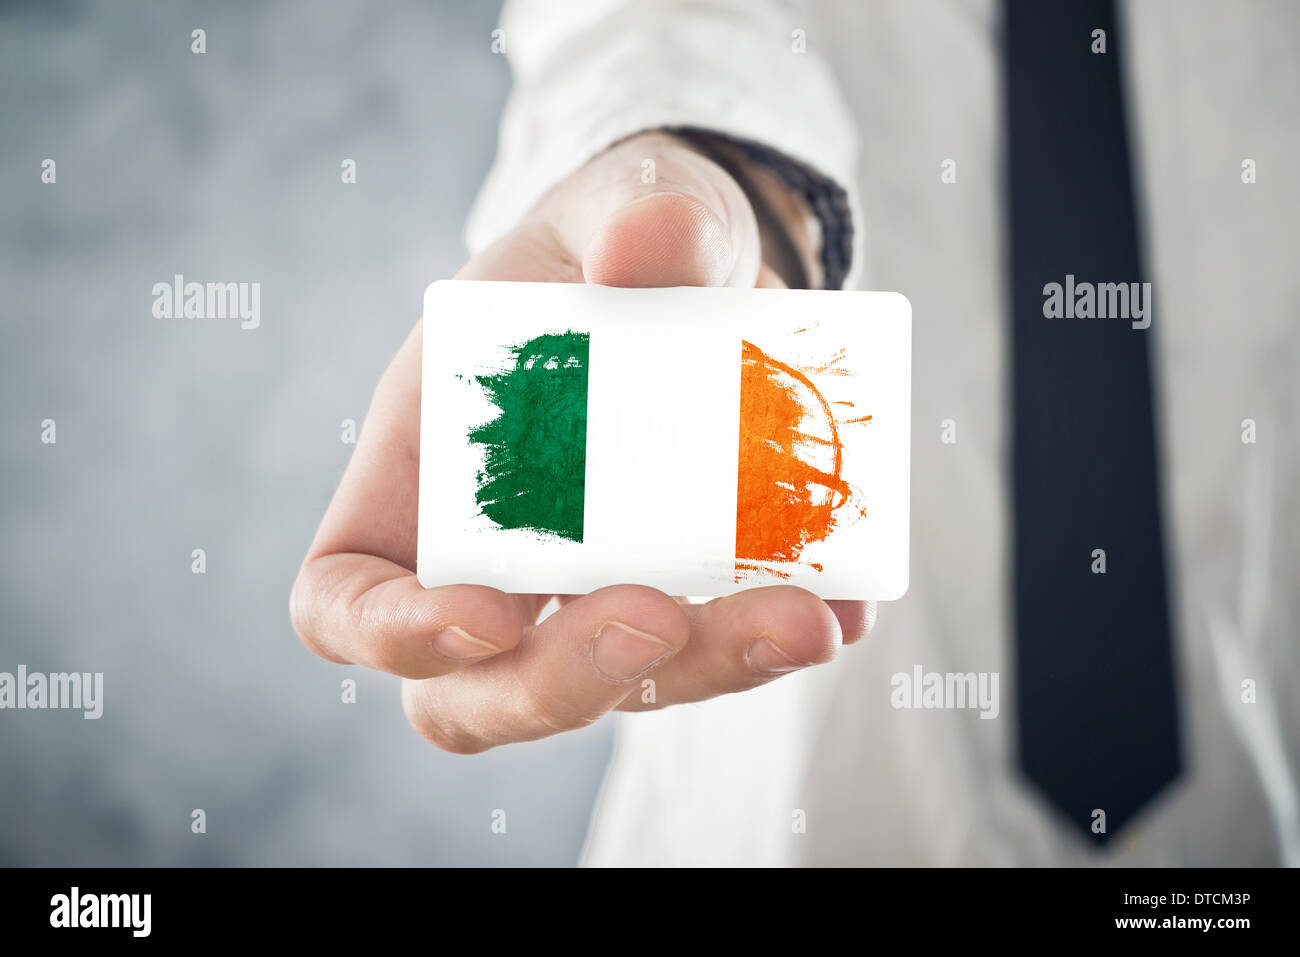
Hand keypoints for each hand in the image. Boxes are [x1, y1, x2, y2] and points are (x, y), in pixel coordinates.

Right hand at [289, 132, 874, 752]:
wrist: (715, 266)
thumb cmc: (616, 237)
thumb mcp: (619, 201)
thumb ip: (632, 213)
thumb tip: (650, 242)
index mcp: (419, 474)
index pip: (345, 598)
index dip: (392, 634)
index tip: (485, 615)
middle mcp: (493, 560)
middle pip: (479, 693)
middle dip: (565, 681)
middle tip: (662, 617)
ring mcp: (592, 593)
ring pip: (620, 689)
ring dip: (708, 670)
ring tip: (805, 617)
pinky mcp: (692, 596)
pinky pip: (726, 651)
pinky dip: (784, 635)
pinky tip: (845, 596)